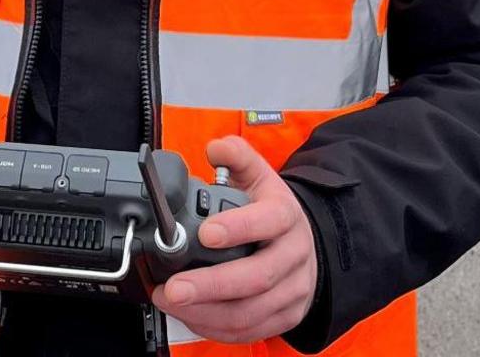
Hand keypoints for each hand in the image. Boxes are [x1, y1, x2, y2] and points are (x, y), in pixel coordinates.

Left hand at [150, 136, 318, 342]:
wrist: (308, 245)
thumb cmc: (272, 213)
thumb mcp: (259, 177)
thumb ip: (236, 157)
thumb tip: (216, 147)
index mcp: (285, 215)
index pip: (269, 220)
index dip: (238, 227)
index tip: (206, 232)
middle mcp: (293, 254)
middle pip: (257, 276)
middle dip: (211, 285)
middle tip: (174, 287)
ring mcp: (293, 289)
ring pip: (251, 311)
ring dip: (206, 312)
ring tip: (171, 302)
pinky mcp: (286, 316)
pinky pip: (249, 330)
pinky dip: (216, 327)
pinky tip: (191, 316)